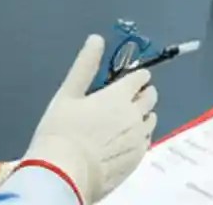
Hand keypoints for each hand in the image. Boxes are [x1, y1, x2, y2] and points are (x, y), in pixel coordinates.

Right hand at [21, 35, 158, 202]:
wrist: (65, 173)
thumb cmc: (61, 132)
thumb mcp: (68, 94)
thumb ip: (85, 65)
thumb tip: (96, 39)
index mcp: (119, 95)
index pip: (140, 76)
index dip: (135, 76)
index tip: (127, 80)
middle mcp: (135, 114)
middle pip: (150, 96)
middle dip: (142, 93)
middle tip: (124, 100)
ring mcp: (139, 137)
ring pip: (150, 119)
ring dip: (142, 115)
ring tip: (121, 122)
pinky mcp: (138, 157)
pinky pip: (146, 140)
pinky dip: (139, 136)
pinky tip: (122, 141)